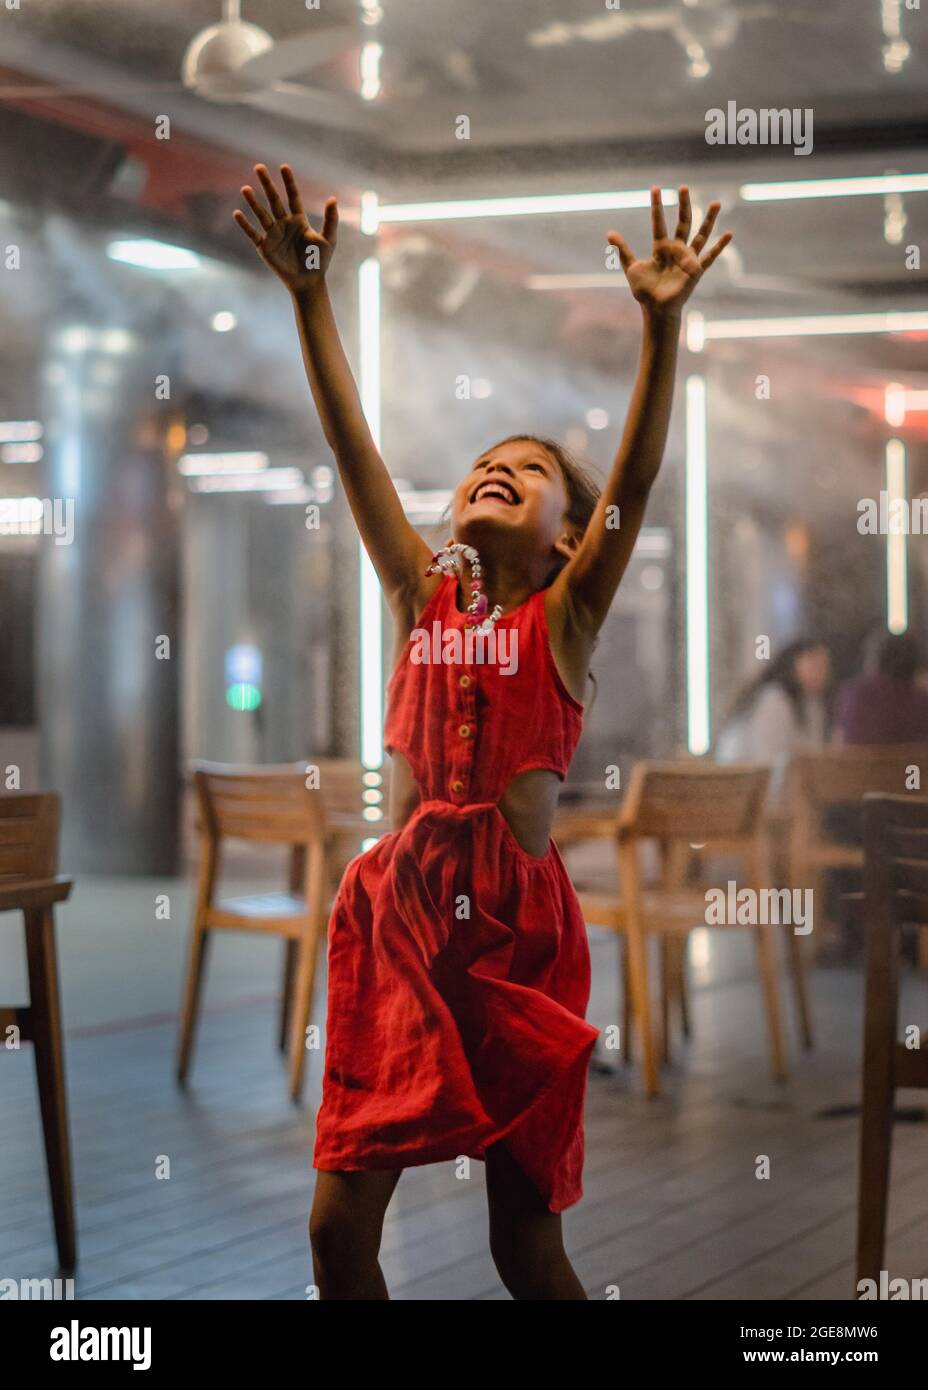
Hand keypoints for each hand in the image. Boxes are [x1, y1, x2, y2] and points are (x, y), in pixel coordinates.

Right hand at [233, 164, 336, 293]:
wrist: (308, 282)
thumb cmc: (320, 262)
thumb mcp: (328, 239)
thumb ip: (330, 219)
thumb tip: (332, 198)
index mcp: (299, 220)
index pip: (293, 196)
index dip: (288, 182)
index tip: (284, 167)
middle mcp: (284, 224)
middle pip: (274, 200)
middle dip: (267, 184)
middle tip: (258, 167)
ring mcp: (273, 235)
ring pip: (262, 214)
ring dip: (253, 202)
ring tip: (245, 189)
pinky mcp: (265, 247)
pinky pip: (253, 234)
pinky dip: (245, 225)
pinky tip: (237, 213)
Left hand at [607, 186, 730, 319]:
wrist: (656, 309)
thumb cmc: (645, 290)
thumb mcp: (631, 267)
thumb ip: (622, 250)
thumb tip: (609, 232)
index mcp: (661, 247)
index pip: (659, 222)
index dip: (656, 206)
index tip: (655, 188)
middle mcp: (676, 249)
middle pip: (682, 222)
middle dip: (683, 205)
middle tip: (683, 187)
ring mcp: (687, 259)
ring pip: (700, 234)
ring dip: (708, 219)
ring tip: (716, 203)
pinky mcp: (695, 270)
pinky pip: (710, 257)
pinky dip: (719, 246)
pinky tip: (729, 234)